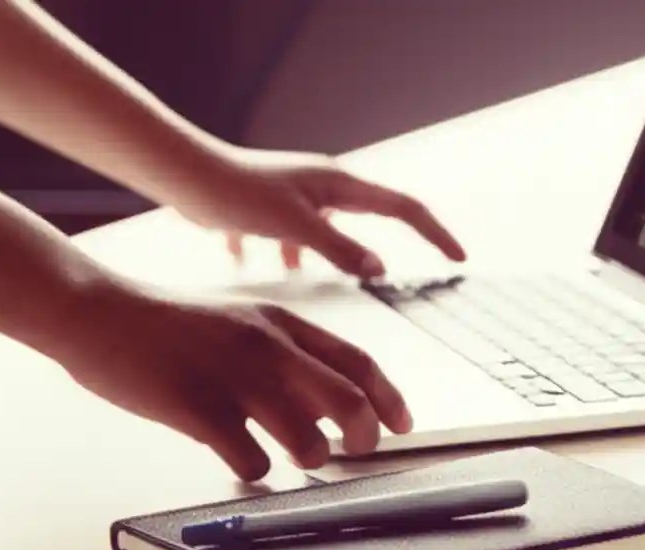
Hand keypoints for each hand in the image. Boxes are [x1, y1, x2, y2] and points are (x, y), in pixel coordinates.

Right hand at [58, 282, 409, 480]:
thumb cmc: (168, 323)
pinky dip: (254, 471)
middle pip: (348, 402)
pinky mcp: (196, 407)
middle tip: (358, 454)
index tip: (402, 425)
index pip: (358, 362)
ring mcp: (233, 377)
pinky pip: (250, 460)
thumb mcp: (239, 321)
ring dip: (309, 458)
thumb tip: (326, 403)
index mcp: (280, 323)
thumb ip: (284, 354)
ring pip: (306, 440)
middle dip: (365, 438)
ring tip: (290, 456)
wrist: (97, 311)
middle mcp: (267, 347)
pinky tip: (239, 460)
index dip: (389, 399)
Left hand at [172, 146, 465, 274]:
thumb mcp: (297, 228)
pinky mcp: (269, 205)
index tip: (458, 259)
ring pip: (324, 230)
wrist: (186, 175)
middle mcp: (324, 185)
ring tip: (294, 272)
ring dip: (318, 254)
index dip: (435, 234)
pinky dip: (276, 249)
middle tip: (389, 278)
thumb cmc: (239, 195)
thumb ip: (340, 250)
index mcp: (340, 185)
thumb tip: (380, 270)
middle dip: (373, 250)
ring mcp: (297, 194)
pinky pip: (285, 233)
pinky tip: (247, 260)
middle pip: (369, 216)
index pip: (404, 209)